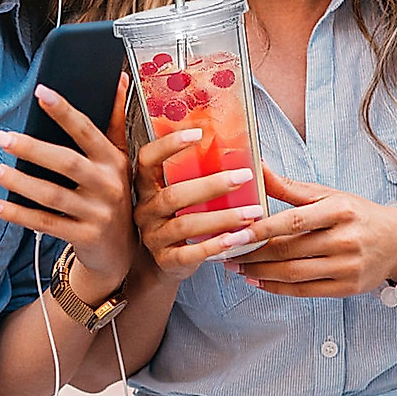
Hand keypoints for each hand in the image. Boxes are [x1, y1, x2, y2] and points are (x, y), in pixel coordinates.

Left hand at [0, 74, 133, 299]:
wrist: (121, 253)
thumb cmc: (114, 195)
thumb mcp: (121, 160)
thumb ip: (115, 121)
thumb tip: (119, 78)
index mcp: (114, 161)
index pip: (87, 130)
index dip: (64, 111)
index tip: (40, 92)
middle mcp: (108, 185)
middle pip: (66, 162)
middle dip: (31, 148)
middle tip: (0, 136)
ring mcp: (97, 214)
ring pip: (52, 196)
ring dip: (18, 182)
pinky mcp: (84, 237)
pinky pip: (45, 224)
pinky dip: (17, 213)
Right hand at [132, 131, 261, 282]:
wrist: (161, 263)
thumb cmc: (174, 218)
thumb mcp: (174, 191)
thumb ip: (191, 170)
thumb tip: (230, 140)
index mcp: (146, 186)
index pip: (148, 159)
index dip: (168, 145)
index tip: (197, 133)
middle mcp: (145, 210)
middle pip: (174, 195)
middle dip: (211, 185)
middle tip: (243, 177)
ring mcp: (154, 237)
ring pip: (185, 225)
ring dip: (222, 218)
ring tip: (251, 213)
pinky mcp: (166, 260)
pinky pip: (190, 254)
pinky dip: (215, 246)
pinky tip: (236, 239)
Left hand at [223, 164, 396, 296]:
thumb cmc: (355, 213)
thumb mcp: (327, 194)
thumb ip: (288, 186)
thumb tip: (256, 166)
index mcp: (339, 211)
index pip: (294, 221)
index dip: (261, 229)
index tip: (233, 232)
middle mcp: (346, 240)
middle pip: (290, 250)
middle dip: (252, 253)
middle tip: (225, 250)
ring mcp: (348, 267)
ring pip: (294, 274)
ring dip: (259, 272)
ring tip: (236, 266)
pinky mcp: (348, 288)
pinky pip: (305, 292)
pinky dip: (277, 288)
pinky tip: (256, 281)